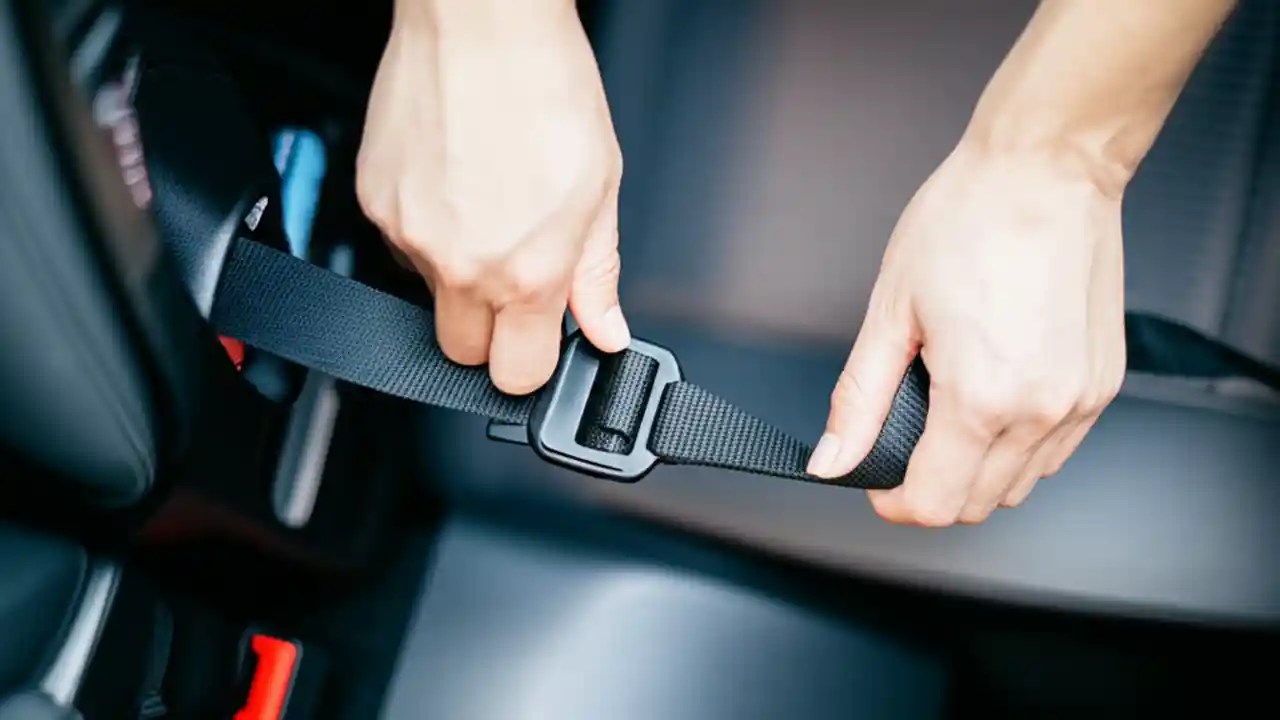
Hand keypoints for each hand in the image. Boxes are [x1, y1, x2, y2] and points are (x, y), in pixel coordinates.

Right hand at [355, 0, 628, 394]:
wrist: (480, 22)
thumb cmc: (547, 88)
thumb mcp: (600, 187)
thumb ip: (596, 273)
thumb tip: (605, 331)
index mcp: (525, 270)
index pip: (516, 375)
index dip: (531, 362)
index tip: (540, 339)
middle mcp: (459, 264)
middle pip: (461, 351)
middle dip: (489, 330)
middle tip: (515, 272)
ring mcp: (409, 235)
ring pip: (428, 293)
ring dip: (457, 270)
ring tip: (488, 202)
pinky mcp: (374, 201)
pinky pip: (399, 246)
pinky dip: (427, 228)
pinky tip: (456, 180)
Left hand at [807, 142, 1126, 525]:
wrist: (1048, 167)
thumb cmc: (969, 219)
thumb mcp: (891, 310)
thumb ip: (860, 400)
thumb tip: (833, 460)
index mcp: (981, 397)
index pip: (935, 503)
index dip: (894, 500)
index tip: (875, 477)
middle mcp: (1041, 410)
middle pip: (977, 503)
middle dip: (931, 485)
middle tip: (904, 436)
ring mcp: (1080, 401)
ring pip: (1019, 484)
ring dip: (975, 468)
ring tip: (948, 405)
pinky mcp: (1103, 385)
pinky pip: (1054, 451)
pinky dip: (1016, 445)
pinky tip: (991, 394)